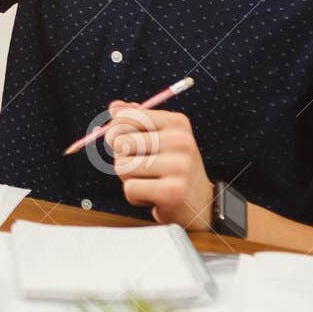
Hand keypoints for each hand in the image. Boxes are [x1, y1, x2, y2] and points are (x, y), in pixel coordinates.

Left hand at [105, 101, 213, 230]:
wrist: (199, 203)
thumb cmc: (172, 168)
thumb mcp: (158, 138)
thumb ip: (135, 120)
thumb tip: (114, 107)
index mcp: (176, 122)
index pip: (125, 116)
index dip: (116, 132)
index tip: (129, 144)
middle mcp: (181, 141)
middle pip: (120, 142)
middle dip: (123, 158)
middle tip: (145, 167)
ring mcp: (179, 166)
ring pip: (122, 166)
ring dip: (129, 178)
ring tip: (150, 181)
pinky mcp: (173, 191)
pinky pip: (130, 189)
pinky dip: (135, 196)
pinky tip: (153, 196)